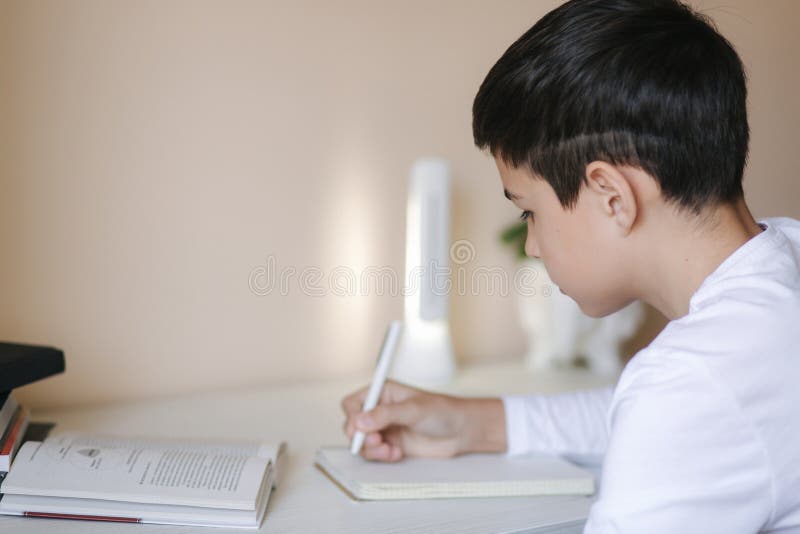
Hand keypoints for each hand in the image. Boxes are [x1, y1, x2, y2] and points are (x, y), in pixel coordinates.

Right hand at [341, 380, 505, 461]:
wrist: (462, 431)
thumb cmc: (443, 412)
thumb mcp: (413, 410)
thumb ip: (385, 415)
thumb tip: (360, 420)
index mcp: (383, 393)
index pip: (353, 403)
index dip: (352, 416)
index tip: (360, 428)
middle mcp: (381, 410)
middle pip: (352, 425)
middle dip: (361, 436)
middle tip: (377, 441)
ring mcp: (385, 428)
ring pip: (362, 442)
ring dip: (371, 449)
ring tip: (389, 450)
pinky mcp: (392, 444)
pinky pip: (374, 453)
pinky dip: (381, 456)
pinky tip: (397, 453)